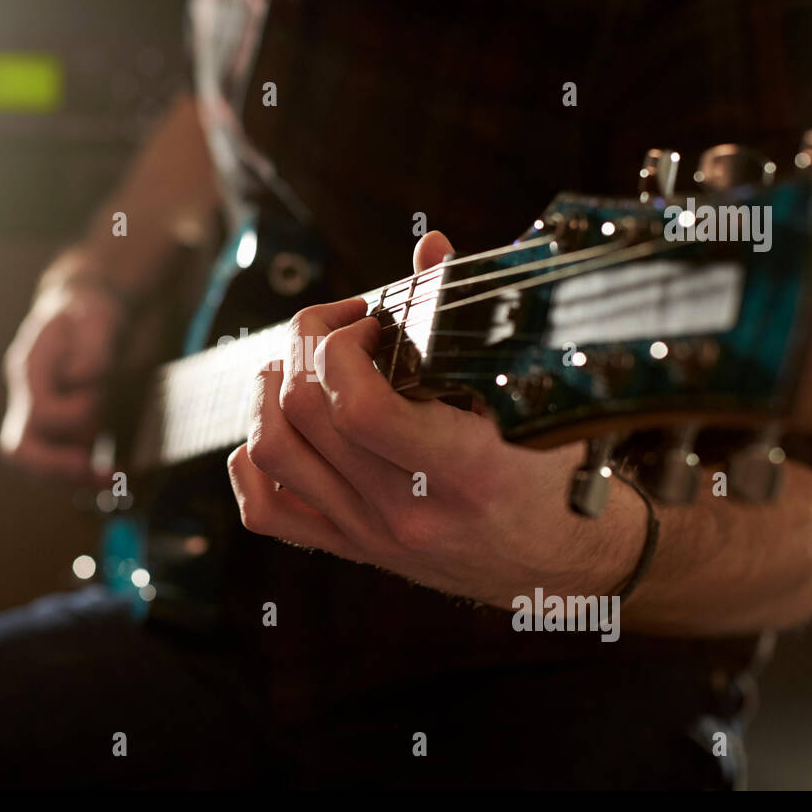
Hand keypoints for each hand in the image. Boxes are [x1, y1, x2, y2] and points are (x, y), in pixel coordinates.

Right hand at [0, 257, 123, 484]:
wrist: (81, 313)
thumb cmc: (89, 314)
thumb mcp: (97, 317)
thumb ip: (93, 347)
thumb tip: (83, 379)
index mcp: (30, 368)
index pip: (39, 411)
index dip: (69, 420)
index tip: (98, 407)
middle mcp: (25, 398)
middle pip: (18, 451)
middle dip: (57, 470)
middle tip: (100, 475)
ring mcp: (35, 418)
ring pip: (38, 466)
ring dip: (75, 479)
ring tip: (115, 477)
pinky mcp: (52, 431)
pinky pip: (57, 466)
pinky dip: (83, 478)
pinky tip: (116, 477)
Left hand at [226, 232, 643, 608]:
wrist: (560, 565)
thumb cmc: (554, 472)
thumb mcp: (533, 401)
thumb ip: (473, 324)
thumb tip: (429, 246)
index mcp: (463, 470)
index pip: (359, 406)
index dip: (345, 345)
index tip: (374, 322)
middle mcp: (406, 510)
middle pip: (305, 412)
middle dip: (308, 343)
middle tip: (341, 327)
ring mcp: (370, 534)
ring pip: (271, 451)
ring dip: (271, 389)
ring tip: (305, 363)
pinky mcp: (350, 549)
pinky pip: (264, 511)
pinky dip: (251, 459)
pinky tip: (282, 423)